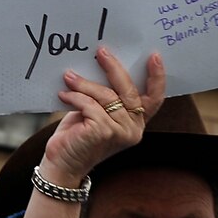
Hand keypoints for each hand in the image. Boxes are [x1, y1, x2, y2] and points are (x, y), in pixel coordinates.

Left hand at [41, 48, 165, 183]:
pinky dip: (75, 97)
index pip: (154, 98)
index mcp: (136, 122)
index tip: (153, 56)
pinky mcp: (103, 132)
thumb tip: (100, 66)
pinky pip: (90, 105)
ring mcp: (121, 132)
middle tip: (101, 52)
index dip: (157, 77)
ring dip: (84, 83)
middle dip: (114, 68)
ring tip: (68, 76)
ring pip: (106, 96)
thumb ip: (105, 97)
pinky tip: (63, 95)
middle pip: (128, 90)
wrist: (61, 165)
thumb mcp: (95, 113)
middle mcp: (134, 128)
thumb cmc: (76, 137)